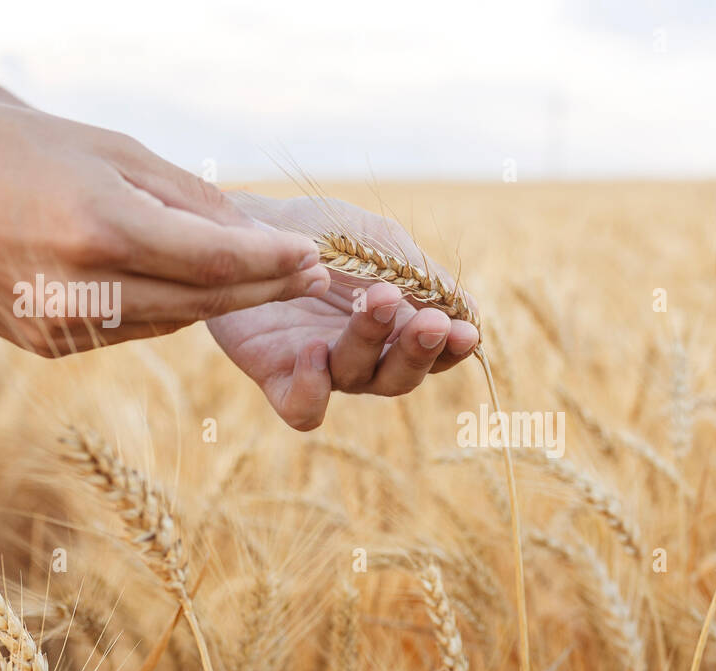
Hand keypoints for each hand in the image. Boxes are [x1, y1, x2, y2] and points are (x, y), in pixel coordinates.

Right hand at [0, 95, 327, 353]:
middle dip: (266, 288)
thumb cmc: (2, 149)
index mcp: (99, 228)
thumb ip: (184, 195)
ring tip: (269, 281)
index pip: (216, 262)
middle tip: (312, 276)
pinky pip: (133, 328)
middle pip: (204, 302)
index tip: (315, 257)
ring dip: (223, 303)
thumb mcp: (103, 147)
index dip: (273, 263)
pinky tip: (194, 290)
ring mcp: (63, 326)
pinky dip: (169, 309)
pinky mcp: (49, 345)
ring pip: (172, 321)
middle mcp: (83, 289)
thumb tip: (251, 231)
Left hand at [207, 195, 480, 430]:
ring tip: (377, 299)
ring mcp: (321, 366)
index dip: (452, 349)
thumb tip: (467, 309)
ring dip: (372, 343)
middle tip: (431, 322)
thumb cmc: (320, 230)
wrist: (247, 217)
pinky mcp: (276, 373)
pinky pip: (303, 409)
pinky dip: (313, 390)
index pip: (435, 353)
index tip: (463, 328)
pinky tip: (311, 349)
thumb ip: (418, 275)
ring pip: (359, 381)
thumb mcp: (377, 242)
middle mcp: (363, 355)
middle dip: (419, 351)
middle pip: (400, 378)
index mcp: (394, 327)